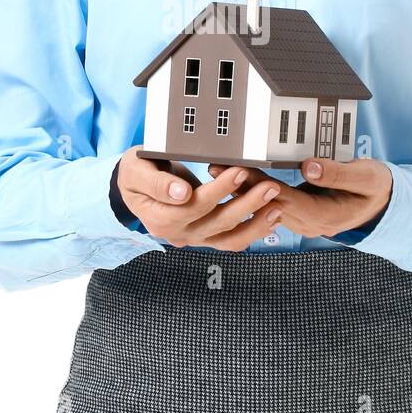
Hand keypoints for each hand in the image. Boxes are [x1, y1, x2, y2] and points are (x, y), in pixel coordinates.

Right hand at [116, 148, 284, 250]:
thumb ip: (157, 183)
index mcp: (159, 218)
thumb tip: (181, 193)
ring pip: (229, 238)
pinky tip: (270, 219)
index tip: (238, 172)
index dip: (217, 191)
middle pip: (216, 223)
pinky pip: (232, 241)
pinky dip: (253, 232)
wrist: (135, 188)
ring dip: (256, 224)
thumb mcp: (137, 171)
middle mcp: (178, 234)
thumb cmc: (136, 174)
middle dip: (246, 204)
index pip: (193, 206)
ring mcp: (194, 238)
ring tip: (276, 206)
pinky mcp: (206, 237)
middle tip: (269, 185)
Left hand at [207, 156, 392, 238]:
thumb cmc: (376, 188)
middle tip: (215, 168)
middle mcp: (309, 223)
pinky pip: (273, 204)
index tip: (237, 170)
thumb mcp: (366, 177)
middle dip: (241, 186)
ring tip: (218, 171)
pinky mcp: (300, 214)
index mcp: (323, 216)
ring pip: (266, 206)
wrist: (385, 205)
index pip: (284, 200)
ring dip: (243, 189)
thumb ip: (338, 173)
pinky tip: (237, 180)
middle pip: (268, 204)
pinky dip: (255, 191)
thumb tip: (310, 167)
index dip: (259, 186)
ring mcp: (303, 221)